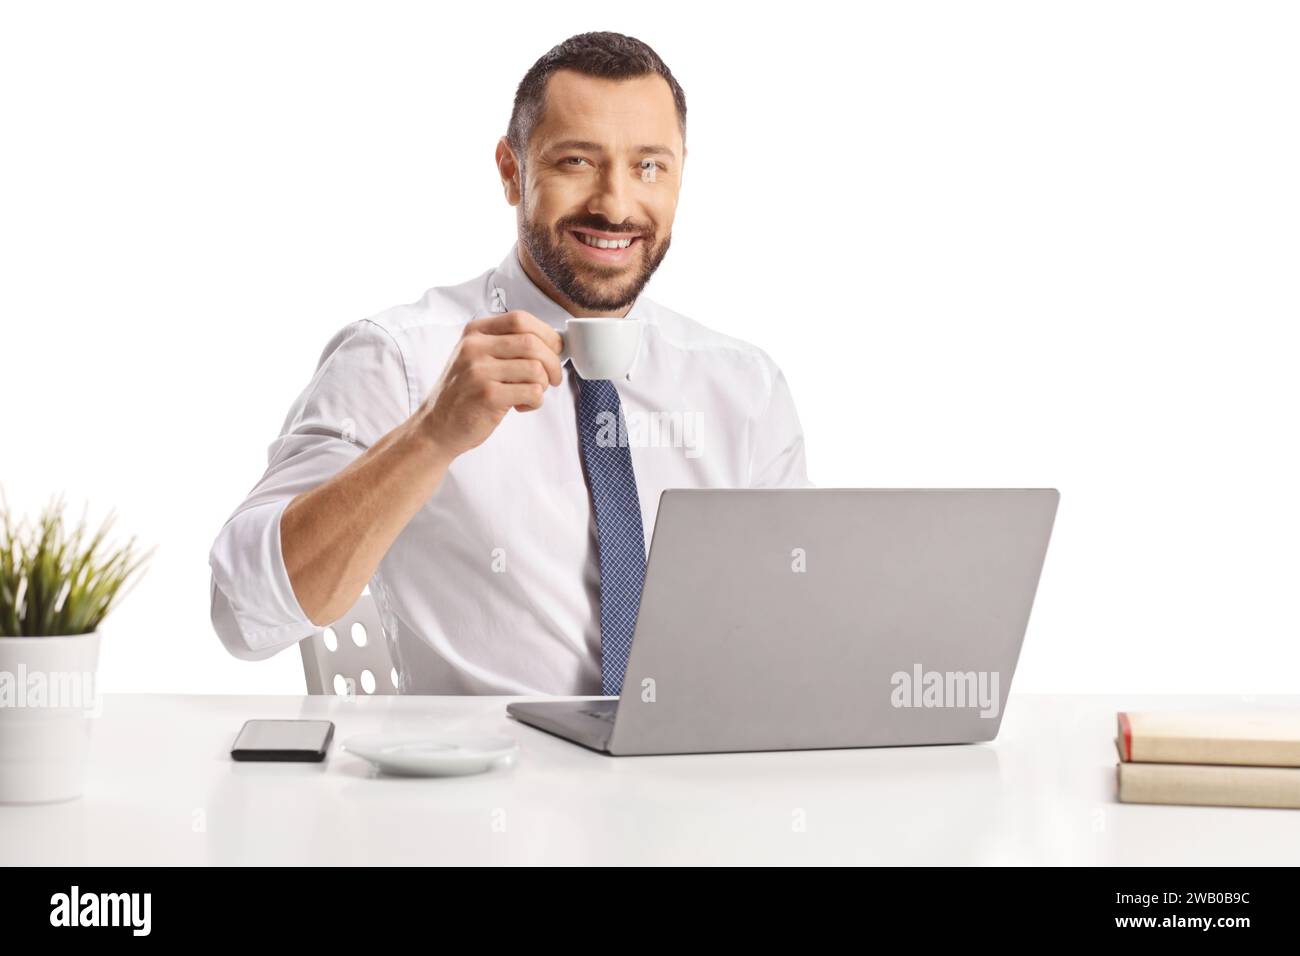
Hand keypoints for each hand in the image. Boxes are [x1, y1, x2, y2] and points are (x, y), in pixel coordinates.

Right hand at [415, 310, 563, 458]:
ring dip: (543, 385)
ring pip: (536, 369)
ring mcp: (479, 371)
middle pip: (532, 342)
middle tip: (554, 378)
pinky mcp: (487, 396)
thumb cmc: (465, 393)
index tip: (555, 350)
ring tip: (531, 394)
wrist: (436, 427)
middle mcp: (474, 347)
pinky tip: (521, 406)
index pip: (521, 319)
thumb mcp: (476, 358)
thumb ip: (506, 345)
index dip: (546, 334)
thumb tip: (554, 343)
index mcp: (474, 332)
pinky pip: (532, 392)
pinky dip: (535, 401)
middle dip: (553, 362)